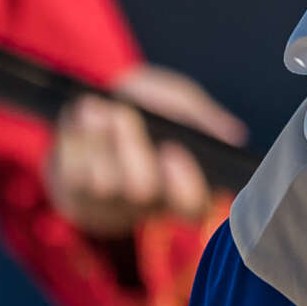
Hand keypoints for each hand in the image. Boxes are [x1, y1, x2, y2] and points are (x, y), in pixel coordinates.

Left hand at [44, 63, 247, 237]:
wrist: (94, 106)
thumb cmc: (146, 108)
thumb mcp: (176, 100)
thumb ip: (199, 113)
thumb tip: (232, 137)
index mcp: (181, 184)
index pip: (193, 205)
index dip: (185, 185)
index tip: (173, 150)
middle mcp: (147, 200)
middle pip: (142, 190)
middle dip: (132, 148)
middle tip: (122, 115)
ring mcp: (109, 199)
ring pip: (104, 181)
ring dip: (99, 138)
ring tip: (97, 109)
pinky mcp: (74, 192)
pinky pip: (73, 171)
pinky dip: (75, 139)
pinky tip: (81, 116)